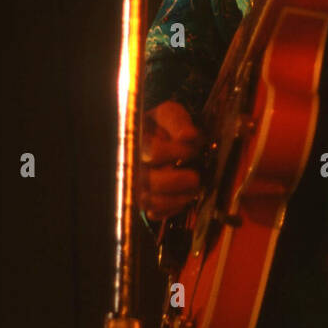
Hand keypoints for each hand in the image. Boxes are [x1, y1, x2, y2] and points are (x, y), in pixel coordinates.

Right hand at [139, 100, 203, 219]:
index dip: (179, 152)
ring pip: (152, 202)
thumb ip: (177, 121)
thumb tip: (189, 136)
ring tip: (193, 189)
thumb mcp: (169, 113)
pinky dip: (172, 208)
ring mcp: (136, 186)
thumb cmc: (162, 125)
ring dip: (178, 198)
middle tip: (195, 176)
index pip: (155, 152)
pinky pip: (155, 213)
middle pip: (152, 182)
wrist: (158, 137)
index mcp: (135, 142)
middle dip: (179, 180)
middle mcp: (131, 167)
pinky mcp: (144, 202)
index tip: (193, 149)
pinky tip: (183, 198)